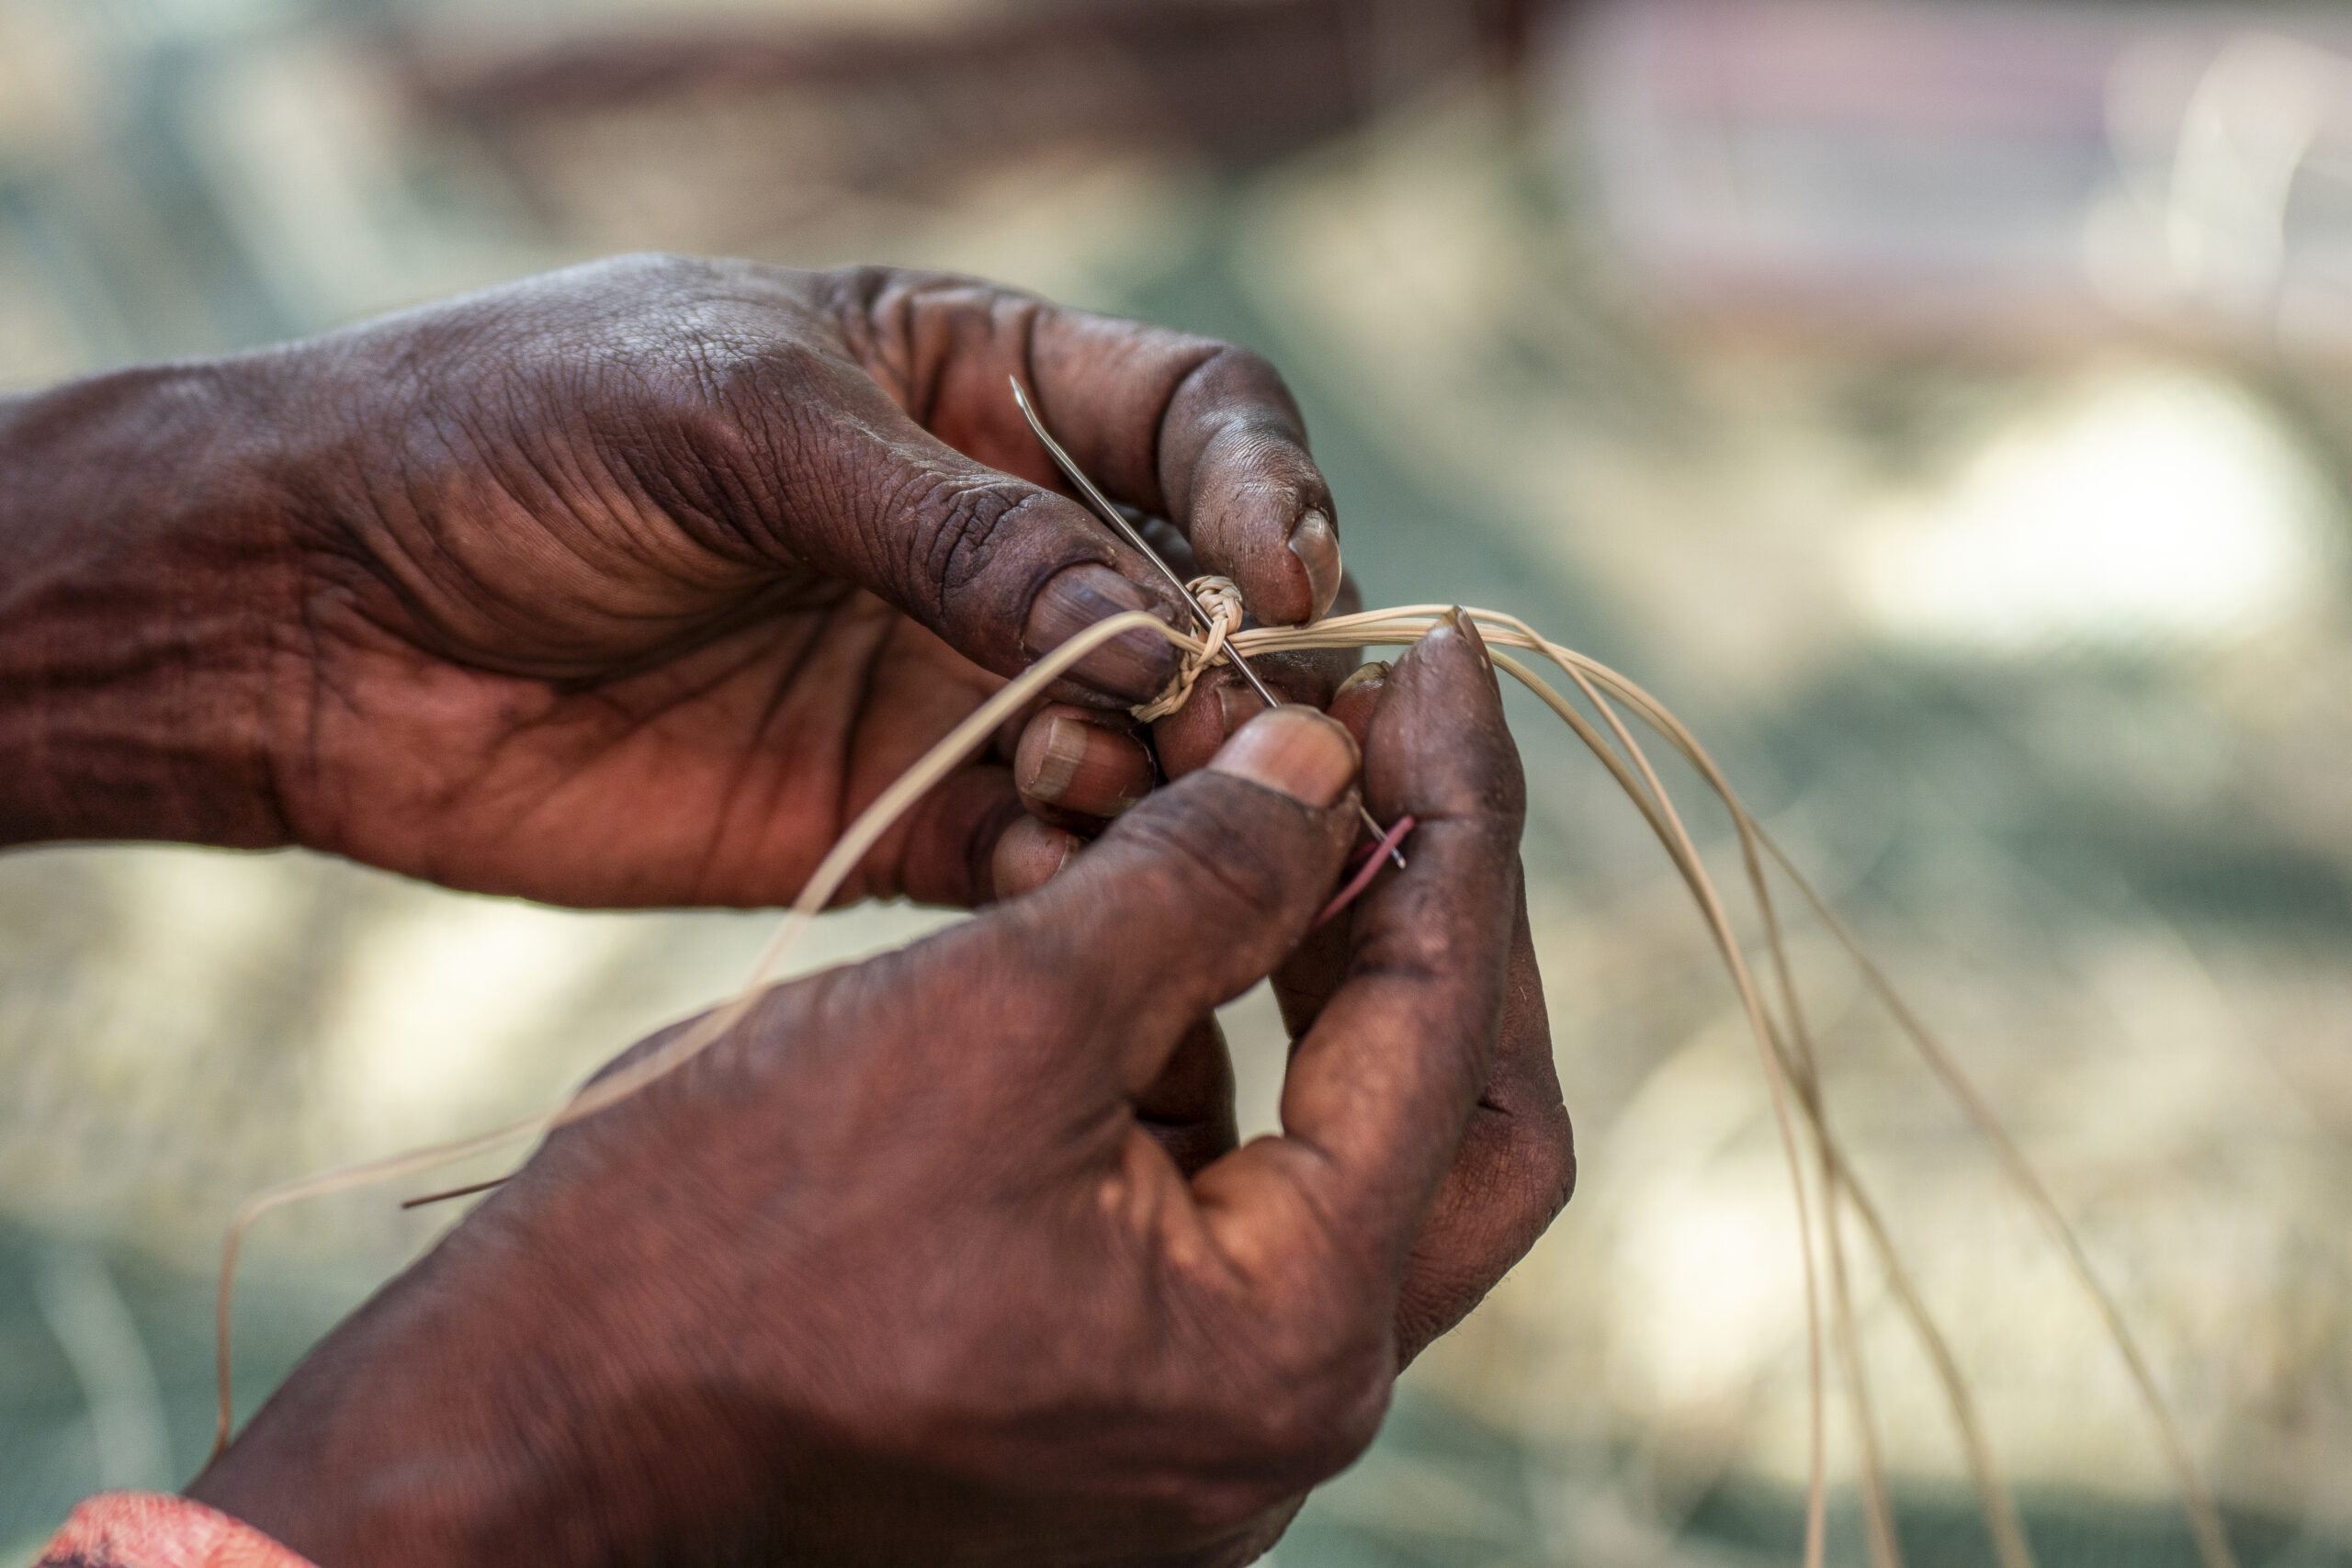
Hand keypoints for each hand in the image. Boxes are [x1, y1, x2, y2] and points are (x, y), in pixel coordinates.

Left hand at [0, 255, 1347, 906]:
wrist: (318, 610)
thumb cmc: (515, 439)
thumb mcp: (742, 426)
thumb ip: (956, 530)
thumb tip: (1169, 636)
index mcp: (971, 382)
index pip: (1197, 415)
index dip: (1267, 490)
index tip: (1283, 580)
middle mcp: (989, 539)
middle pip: (1195, 602)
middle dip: (1235, 670)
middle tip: (1239, 743)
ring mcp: (944, 684)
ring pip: (1135, 743)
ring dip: (1160, 780)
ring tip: (1103, 795)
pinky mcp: (887, 819)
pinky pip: (1027, 858)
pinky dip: (1064, 874)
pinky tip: (1045, 875)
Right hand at [186, 622, 1571, 1567]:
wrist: (523, 1439)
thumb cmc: (721, 1242)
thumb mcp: (989, 1019)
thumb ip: (1196, 881)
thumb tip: (1331, 765)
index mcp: (1287, 1340)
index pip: (1452, 1033)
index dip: (1456, 819)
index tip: (1440, 657)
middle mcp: (1280, 1409)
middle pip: (1449, 1114)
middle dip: (1422, 904)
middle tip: (1388, 733)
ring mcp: (1198, 1414)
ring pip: (1327, 1141)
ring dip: (1290, 960)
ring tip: (1218, 786)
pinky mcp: (1111, 1385)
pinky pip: (1210, 1186)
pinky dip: (1188, 1041)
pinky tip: (1116, 911)